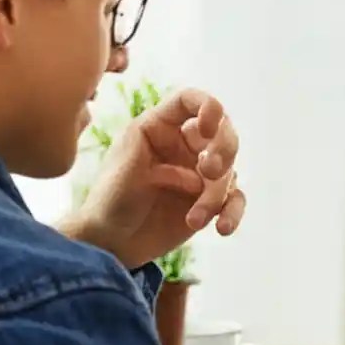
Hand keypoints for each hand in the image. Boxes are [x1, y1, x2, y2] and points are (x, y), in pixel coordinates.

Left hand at [62, 89, 244, 268]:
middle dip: (224, 150)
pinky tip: (221, 228)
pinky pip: (234, 200)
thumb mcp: (124, 165)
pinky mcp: (210, 201)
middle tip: (210, 171)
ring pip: (230, 171)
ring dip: (217, 195)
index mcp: (161, 128)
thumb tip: (195, 166)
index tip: (207, 127)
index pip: (190, 102)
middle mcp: (185, 146)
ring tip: (196, 219)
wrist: (111, 242)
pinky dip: (233, 213)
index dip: (207, 106)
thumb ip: (156, 150)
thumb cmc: (110, 199)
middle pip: (222, 132)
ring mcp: (200, 175)